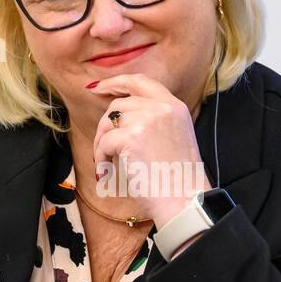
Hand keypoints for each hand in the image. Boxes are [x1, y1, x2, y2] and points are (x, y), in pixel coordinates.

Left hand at [88, 73, 212, 225]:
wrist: (184, 199)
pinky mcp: (132, 137)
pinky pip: (104, 142)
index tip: (97, 87)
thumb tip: (117, 115)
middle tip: (102, 148)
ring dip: (101, 142)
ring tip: (107, 162)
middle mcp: (163, 108)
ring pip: (108, 121)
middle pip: (120, 104)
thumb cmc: (176, 178)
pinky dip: (101, 157)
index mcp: (175, 107)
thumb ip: (153, 120)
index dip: (116, 82)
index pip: (141, 81)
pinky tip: (108, 171)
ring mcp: (148, 120)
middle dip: (105, 125)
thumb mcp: (174, 137)